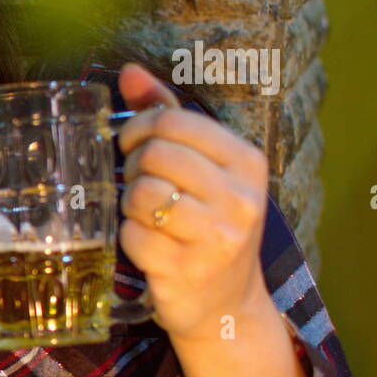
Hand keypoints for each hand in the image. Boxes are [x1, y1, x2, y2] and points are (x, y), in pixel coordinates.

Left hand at [115, 63, 271, 341]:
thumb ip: (167, 116)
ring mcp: (217, 238)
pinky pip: (133, 236)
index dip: (140, 127)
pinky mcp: (187, 271)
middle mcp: (240, 199)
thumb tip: (130, 72)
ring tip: (145, 212)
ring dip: (130, 202)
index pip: (176, 121)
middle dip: (134, 166)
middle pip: (156, 155)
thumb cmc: (207, 224)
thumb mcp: (202, 167)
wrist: (224, 304)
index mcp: (247, 163)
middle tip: (138, 181)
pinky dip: (129, 237)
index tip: (134, 144)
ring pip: (142, 194)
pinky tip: (148, 244)